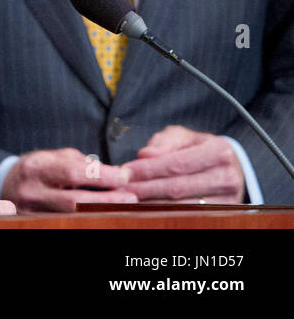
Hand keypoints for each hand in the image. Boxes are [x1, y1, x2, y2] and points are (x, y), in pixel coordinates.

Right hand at [2, 147, 136, 211]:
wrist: (8, 185)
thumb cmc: (39, 168)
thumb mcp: (54, 157)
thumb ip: (81, 163)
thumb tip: (113, 173)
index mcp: (35, 168)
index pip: (73, 173)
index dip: (102, 176)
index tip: (124, 175)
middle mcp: (31, 192)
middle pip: (75, 201)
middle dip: (107, 199)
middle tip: (131, 197)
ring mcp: (31, 213)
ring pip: (73, 217)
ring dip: (102, 212)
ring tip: (123, 207)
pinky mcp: (35, 224)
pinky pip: (66, 224)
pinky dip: (88, 220)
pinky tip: (104, 216)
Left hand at [121, 125, 244, 203]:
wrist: (230, 168)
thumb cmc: (199, 148)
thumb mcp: (184, 136)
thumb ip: (164, 141)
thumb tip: (145, 154)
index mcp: (220, 152)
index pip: (177, 164)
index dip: (148, 169)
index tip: (125, 172)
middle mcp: (228, 177)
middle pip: (177, 187)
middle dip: (145, 188)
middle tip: (121, 189)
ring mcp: (228, 199)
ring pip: (181, 206)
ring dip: (151, 203)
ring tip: (129, 198)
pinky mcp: (223, 214)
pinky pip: (187, 216)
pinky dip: (164, 213)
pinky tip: (146, 207)